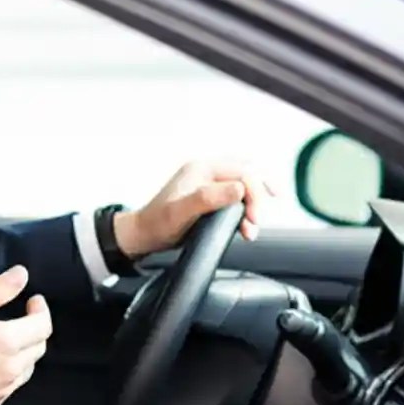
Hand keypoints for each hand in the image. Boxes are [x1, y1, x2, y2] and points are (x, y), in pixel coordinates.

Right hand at [0, 266, 50, 404]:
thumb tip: (21, 275)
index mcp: (5, 342)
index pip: (43, 325)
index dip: (42, 309)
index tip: (34, 301)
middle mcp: (11, 368)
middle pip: (40, 346)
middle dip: (36, 328)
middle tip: (23, 317)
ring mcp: (4, 389)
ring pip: (28, 366)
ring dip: (26, 349)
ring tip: (8, 339)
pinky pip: (13, 383)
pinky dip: (12, 368)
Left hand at [114, 160, 276, 258]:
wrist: (143, 235)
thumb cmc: (157, 224)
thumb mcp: (181, 212)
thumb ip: (208, 198)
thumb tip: (239, 188)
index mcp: (201, 169)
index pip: (243, 171)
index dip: (255, 194)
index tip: (253, 218)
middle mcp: (206, 172)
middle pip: (249, 174)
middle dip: (260, 197)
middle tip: (256, 221)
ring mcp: (209, 183)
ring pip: (246, 184)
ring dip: (256, 203)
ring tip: (250, 227)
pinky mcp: (211, 196)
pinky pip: (238, 195)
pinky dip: (247, 208)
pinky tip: (246, 224)